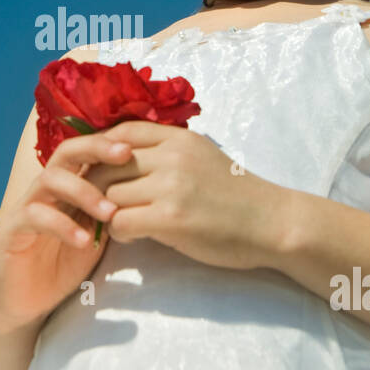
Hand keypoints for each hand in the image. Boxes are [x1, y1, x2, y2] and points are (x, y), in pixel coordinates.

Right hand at [0, 132, 134, 333]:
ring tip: (110, 212)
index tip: (140, 148)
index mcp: (67, 187)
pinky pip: (35, 216)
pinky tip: (83, 241)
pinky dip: (62, 226)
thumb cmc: (64, 265)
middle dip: (96, 149)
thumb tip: (155, 197)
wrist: (25, 301)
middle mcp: (45, 190)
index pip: (86, 151)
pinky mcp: (11, 231)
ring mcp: (26, 207)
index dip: (110, 144)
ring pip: (49, 180)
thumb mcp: (98, 235)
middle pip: (66, 153)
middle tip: (125, 155)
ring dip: (83, 191)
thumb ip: (115, 213)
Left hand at [83, 120, 288, 271]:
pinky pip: (120, 222)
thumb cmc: (236, 195)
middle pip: (106, 165)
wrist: (273, 223)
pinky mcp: (170, 218)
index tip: (99, 172)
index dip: (100, 153)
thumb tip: (120, 155)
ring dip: (107, 213)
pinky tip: (133, 236)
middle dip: (96, 186)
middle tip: (99, 204)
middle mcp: (172, 156)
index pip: (119, 133)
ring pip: (109, 195)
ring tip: (121, 222)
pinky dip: (118, 232)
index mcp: (179, 137)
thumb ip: (166, 151)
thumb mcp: (201, 156)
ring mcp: (171, 186)